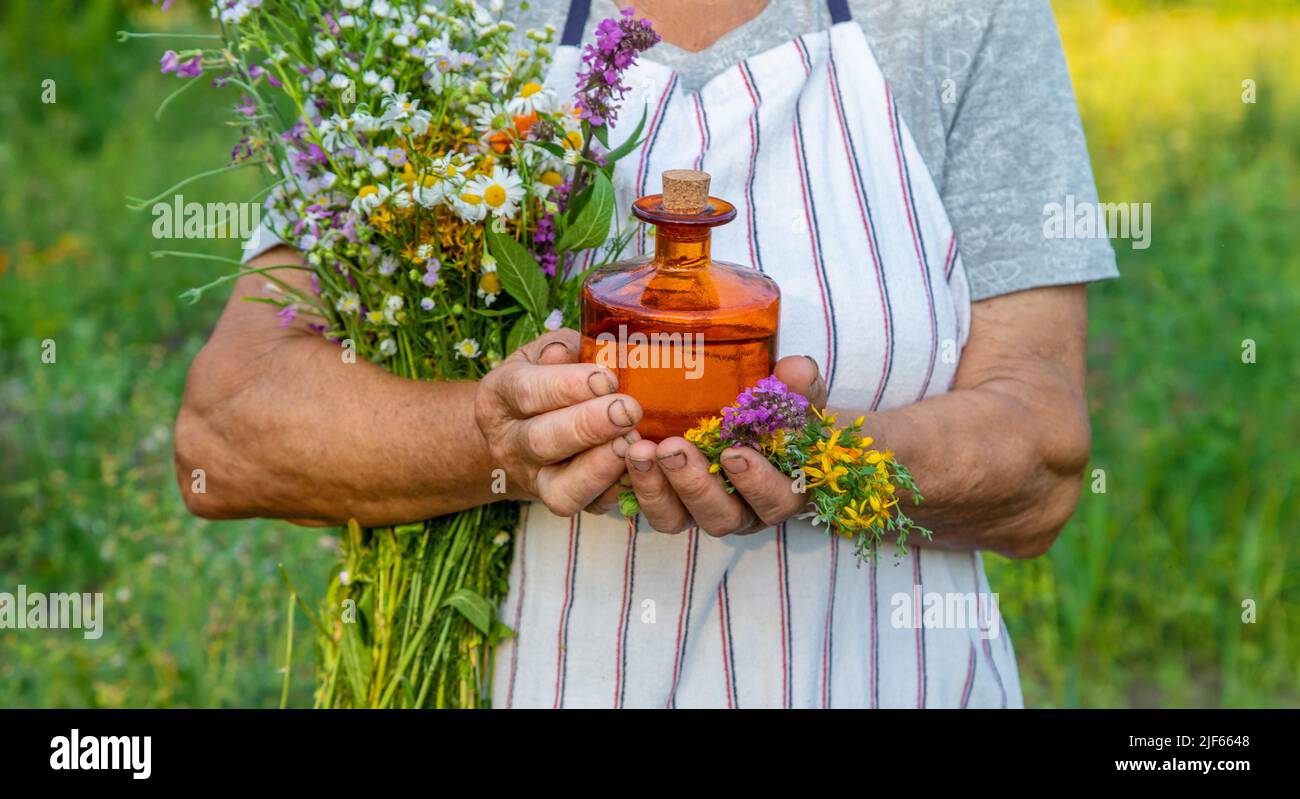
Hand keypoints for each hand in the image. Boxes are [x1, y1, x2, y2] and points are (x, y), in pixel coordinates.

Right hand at [474, 328, 641, 516]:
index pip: (526, 392)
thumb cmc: (548, 378)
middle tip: (628, 411)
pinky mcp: (563, 501)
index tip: (606, 378)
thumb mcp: (546, 353)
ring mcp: (534, 480)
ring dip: (601, 467)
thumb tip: (567, 352)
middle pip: (541, 441)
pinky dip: (618, 489)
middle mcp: (508, 444)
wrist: (528, 426)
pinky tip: (640, 467)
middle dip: (588, 426)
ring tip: (634, 442)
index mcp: (498, 397)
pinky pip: (590, 505)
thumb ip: (560, 348)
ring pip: (560, 489)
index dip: (567, 386)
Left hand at [623, 355, 828, 535]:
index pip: (776, 500)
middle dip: (695, 485)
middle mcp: (742, 510)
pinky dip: (637, 486)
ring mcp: (701, 511)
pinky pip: (651, 508)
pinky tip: (626, 454)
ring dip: (657, 488)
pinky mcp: (669, 504)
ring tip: (640, 451)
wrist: (748, 416)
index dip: (757, 483)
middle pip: (721, 517)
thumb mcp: (795, 395)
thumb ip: (799, 386)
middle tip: (672, 450)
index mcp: (782, 489)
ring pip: (679, 519)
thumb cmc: (780, 413)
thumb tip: (797, 369)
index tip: (734, 453)